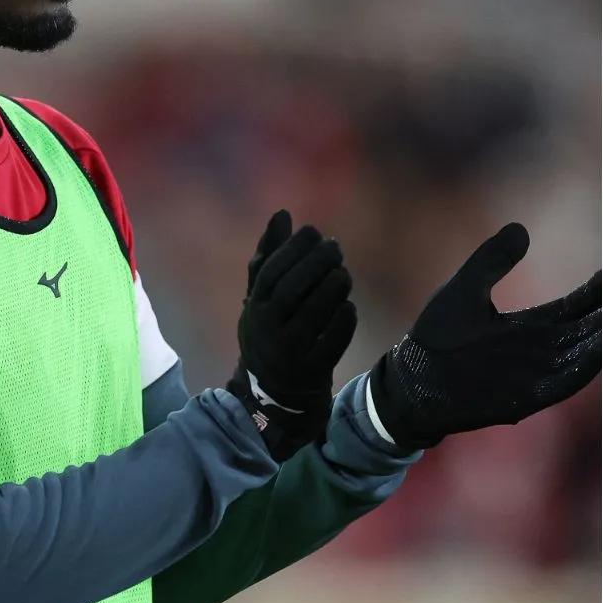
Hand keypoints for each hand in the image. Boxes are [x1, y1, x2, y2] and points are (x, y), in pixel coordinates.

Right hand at [225, 210, 357, 461]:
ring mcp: (289, 352)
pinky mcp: (312, 370)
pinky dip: (343, 320)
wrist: (274, 388)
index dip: (292, 249)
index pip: (270, 273)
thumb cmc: (272, 327)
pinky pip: (332, 341)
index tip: (313, 232)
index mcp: (254, 307)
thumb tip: (282, 213)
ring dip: (333, 288)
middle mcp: (266, 329)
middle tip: (335, 247)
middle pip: (292, 290)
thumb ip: (271, 254)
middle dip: (316, 264)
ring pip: (314, 314)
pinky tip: (348, 306)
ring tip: (343, 273)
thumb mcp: (264, 295)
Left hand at [368, 224, 600, 449]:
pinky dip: (581, 368)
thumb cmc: (434, 339)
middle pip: (585, 330)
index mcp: (530, 328)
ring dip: (600, 340)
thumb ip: (492, 261)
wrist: (412, 384)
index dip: (596, 292)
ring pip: (580, 357)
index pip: (574, 307)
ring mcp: (534, 377)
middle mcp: (539, 352)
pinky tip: (598, 351)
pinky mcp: (525, 398)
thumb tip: (521, 228)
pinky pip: (561, 384)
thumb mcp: (465, 289)